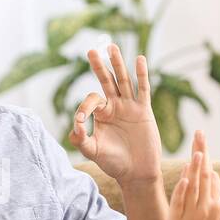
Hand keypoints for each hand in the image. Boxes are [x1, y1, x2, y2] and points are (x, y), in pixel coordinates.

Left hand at [70, 44, 162, 189]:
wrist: (136, 173)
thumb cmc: (114, 163)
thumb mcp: (92, 151)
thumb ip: (80, 139)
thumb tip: (75, 124)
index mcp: (102, 114)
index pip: (91, 100)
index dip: (84, 107)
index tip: (82, 121)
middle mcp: (115, 107)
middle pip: (107, 81)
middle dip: (99, 66)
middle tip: (91, 50)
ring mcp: (130, 107)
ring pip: (123, 80)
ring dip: (118, 63)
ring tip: (111, 46)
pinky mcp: (144, 111)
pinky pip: (143, 89)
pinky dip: (141, 74)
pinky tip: (139, 58)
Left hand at [169, 130, 219, 219]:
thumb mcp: (216, 217)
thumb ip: (213, 195)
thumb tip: (211, 172)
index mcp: (218, 204)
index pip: (210, 176)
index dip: (204, 157)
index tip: (201, 141)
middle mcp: (208, 207)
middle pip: (204, 174)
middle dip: (202, 152)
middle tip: (200, 133)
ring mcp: (194, 215)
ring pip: (194, 186)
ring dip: (196, 167)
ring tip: (197, 148)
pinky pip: (181, 203)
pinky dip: (184, 190)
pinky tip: (186, 176)